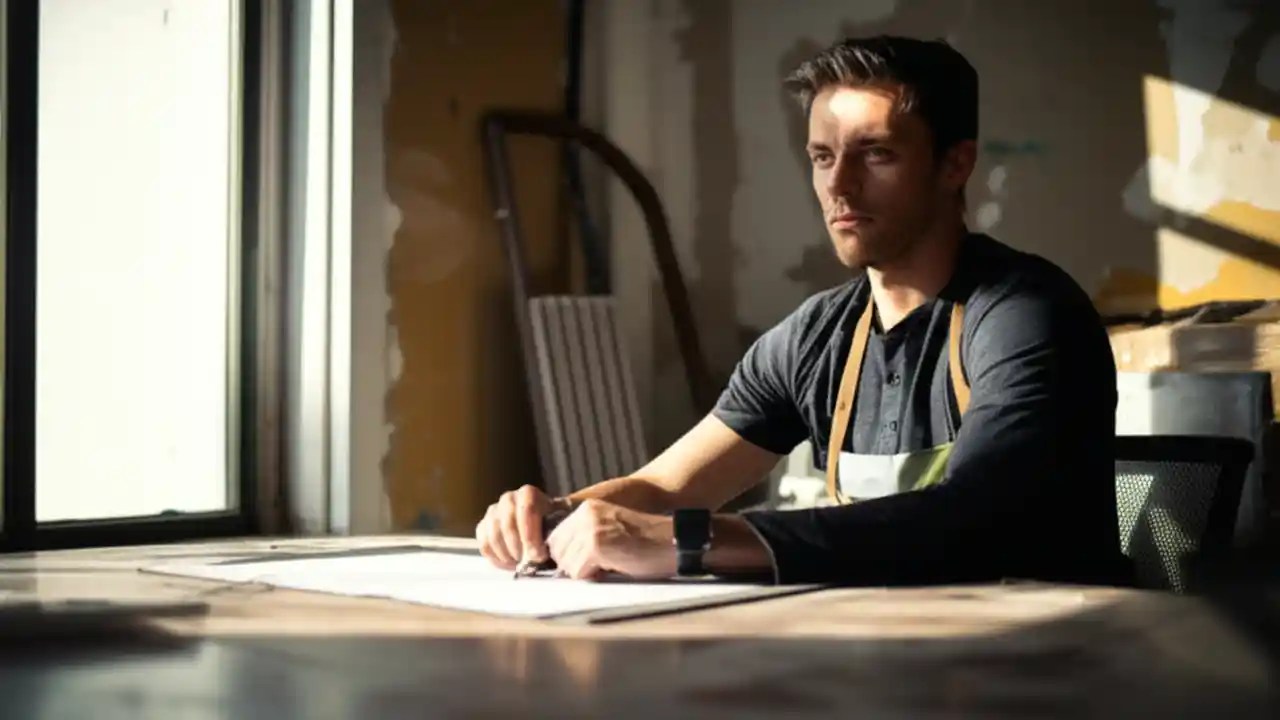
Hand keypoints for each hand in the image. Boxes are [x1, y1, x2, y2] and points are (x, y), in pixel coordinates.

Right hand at [476, 485, 554, 569]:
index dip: (532, 536)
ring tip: (522, 564)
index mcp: (529, 494)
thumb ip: (559, 530)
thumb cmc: (554, 523)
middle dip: (520, 550)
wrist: (541, 522)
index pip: (527, 511)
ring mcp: (493, 512)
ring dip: (508, 556)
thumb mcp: (562, 521)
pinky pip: (484, 545)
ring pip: (494, 537)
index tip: (539, 556)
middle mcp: (508, 499)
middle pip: (508, 526)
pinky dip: (496, 559)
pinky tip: (510, 564)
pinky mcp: (483, 526)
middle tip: (531, 564)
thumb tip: (557, 548)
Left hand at [545, 499, 675, 579]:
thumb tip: (562, 564)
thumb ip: (584, 540)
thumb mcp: (610, 532)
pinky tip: (616, 566)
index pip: (556, 539)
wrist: (673, 541)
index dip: (570, 557)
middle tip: (604, 564)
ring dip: (586, 572)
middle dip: (575, 565)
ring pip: (567, 564)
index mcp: (587, 508)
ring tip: (612, 563)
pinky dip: (594, 577)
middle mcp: (585, 514)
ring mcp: (589, 528)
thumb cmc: (646, 544)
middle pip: (557, 552)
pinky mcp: (596, 545)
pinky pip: (579, 572)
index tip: (591, 562)